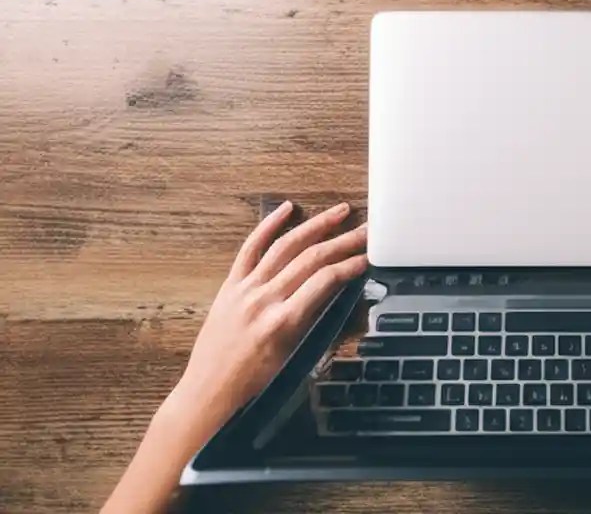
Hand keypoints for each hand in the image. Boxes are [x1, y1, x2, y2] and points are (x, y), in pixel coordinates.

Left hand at [171, 201, 367, 427]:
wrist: (210, 390)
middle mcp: (264, 299)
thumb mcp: (298, 360)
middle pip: (312, 258)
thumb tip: (351, 305)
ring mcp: (245, 288)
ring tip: (340, 212)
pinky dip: (268, 225)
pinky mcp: (231, 285)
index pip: (326, 281)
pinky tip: (286, 209)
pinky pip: (251, 248)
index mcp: (283, 321)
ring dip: (316, 225)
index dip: (352, 265)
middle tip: (367, 230)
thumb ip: (324, 328)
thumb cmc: (256, 383)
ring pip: (285, 246)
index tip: (370, 257)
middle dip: (344, 240)